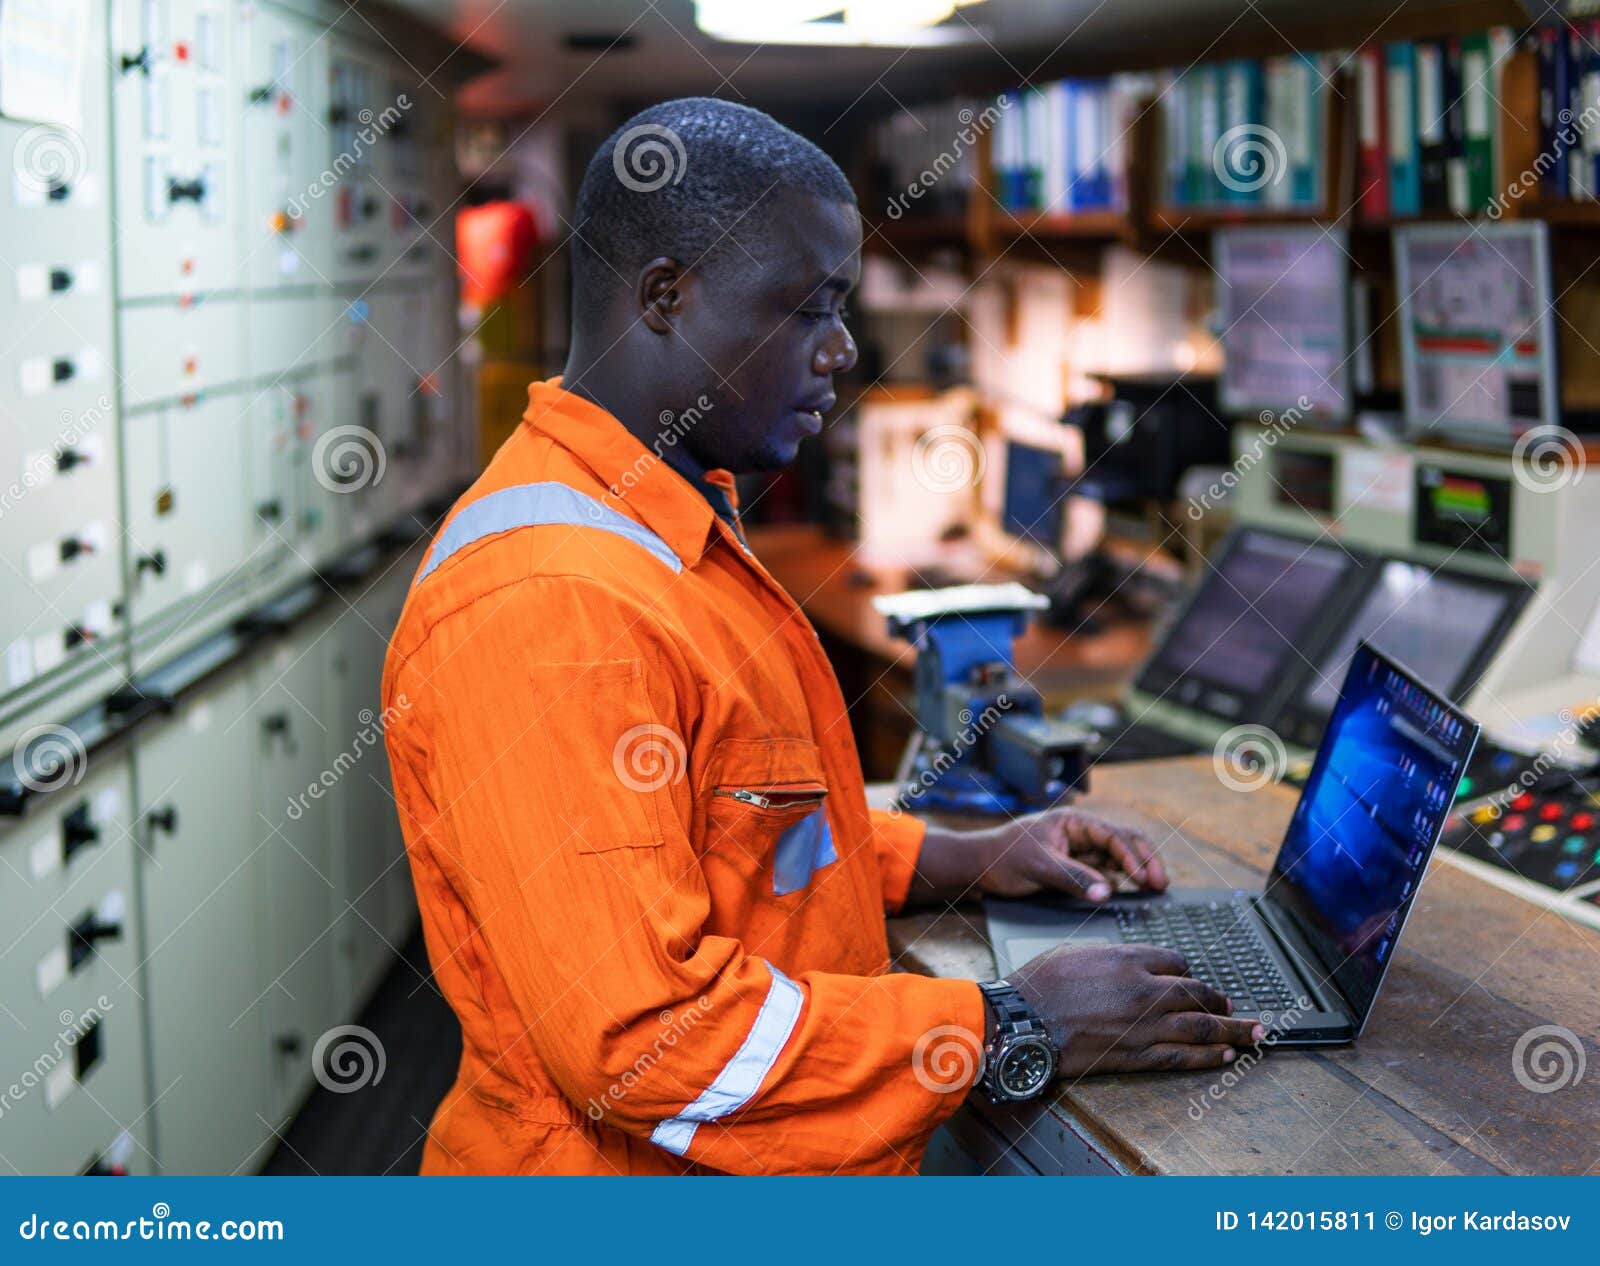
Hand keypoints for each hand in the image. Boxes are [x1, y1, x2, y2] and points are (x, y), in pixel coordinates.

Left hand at [974, 808, 1166, 901]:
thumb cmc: (1004, 857)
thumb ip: (1073, 878)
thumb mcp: (1039, 866)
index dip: (1133, 857)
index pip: (1113, 835)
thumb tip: (1107, 893)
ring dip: (1136, 871)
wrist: (980, 868)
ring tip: (1153, 890)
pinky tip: (1131, 893)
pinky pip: (1105, 873)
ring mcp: (1080, 850)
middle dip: (1145, 860)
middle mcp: (1081, 833)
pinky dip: (1120, 881)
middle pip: (1124, 842)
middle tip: (1161, 884)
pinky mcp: (1077, 867)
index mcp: (1074, 821)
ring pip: (1117, 859)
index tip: (1145, 879)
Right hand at [1013, 943, 1262, 1075]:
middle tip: (1236, 1006)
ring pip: (1201, 1027)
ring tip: (1254, 1033)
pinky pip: (1182, 1057)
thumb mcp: (1079, 952)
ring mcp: (1144, 1026)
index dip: (1189, 972)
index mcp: (1129, 960)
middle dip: (1222, 1001)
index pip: (1177, 962)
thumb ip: (1114, 957)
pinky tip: (1226, 1056)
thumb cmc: (1041, 984)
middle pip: (1198, 993)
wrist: (1022, 1022)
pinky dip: (1208, 1057)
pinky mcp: (1136, 1055)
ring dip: (1233, 1030)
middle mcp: (1144, 991)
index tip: (1193, 979)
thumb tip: (1133, 963)